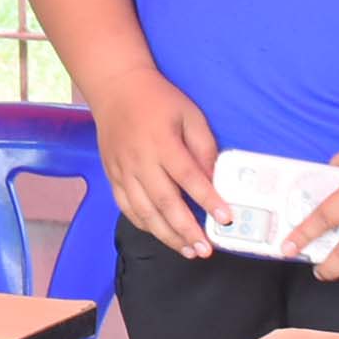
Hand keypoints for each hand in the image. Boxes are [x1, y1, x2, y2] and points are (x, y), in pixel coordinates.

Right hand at [86, 69, 225, 260]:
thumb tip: (215, 181)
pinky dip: (144, 225)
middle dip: (187, 230)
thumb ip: (204, 148)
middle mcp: (140, 161)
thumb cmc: (158, 100)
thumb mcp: (190, 115)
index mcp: (163, 143)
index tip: (226, 218)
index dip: (208, 200)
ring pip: (144, 212)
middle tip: (206, 250)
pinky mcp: (112, 175)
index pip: (189, 177)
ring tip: (189, 251)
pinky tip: (162, 235)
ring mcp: (123, 170)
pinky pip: (126, 207)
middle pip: (165, 202)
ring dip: (167, 235)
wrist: (115, 88)